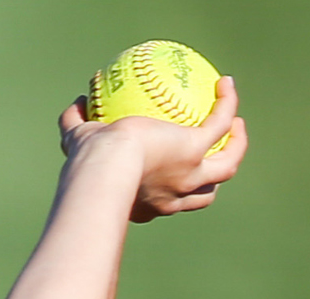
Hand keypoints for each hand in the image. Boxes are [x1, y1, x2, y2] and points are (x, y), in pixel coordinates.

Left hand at [59, 76, 249, 222]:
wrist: (105, 168)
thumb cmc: (88, 162)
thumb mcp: (76, 141)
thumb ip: (73, 123)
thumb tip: (78, 102)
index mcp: (146, 203)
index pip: (166, 202)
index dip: (173, 191)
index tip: (172, 171)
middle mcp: (171, 197)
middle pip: (204, 195)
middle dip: (213, 179)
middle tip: (213, 156)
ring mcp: (187, 177)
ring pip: (226, 167)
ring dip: (236, 147)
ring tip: (234, 124)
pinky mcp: (194, 152)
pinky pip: (220, 124)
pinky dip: (227, 105)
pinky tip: (224, 85)